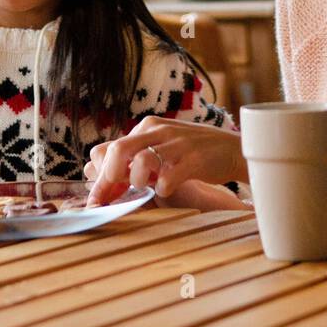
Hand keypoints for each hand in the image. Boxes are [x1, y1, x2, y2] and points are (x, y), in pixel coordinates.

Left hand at [83, 116, 248, 205]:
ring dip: (137, 180)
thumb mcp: (160, 146)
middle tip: (117, 194)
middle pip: (118, 150)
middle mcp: (159, 130)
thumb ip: (133, 156)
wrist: (231, 149)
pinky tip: (167, 188)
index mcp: (147, 126)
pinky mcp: (193, 159)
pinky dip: (163, 188)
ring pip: (141, 161)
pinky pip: (168, 178)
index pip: (109, 148)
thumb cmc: (191, 152)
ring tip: (146, 185)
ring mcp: (176, 144)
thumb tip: (95, 172)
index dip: (98, 176)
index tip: (98, 200)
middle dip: (110, 178)